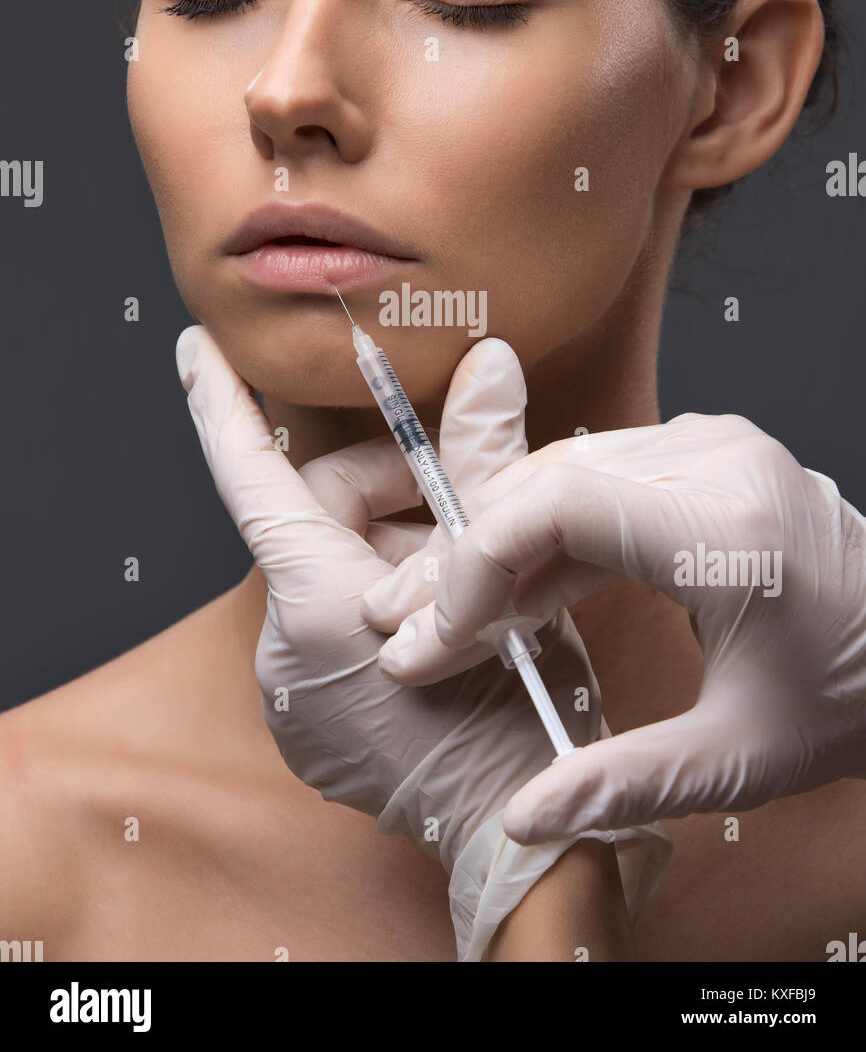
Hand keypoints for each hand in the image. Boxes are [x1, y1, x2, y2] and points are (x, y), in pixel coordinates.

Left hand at [175, 326, 670, 959]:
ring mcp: (290, 692)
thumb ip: (486, 459)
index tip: (196, 348)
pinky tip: (440, 627)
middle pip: (319, 519)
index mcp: (320, 600)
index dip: (220, 403)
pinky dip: (379, 609)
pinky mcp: (305, 723)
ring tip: (466, 577)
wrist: (519, 840)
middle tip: (461, 506)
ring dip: (394, 554)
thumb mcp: (510, 573)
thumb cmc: (521, 713)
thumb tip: (491, 361)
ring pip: (333, 575)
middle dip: (387, 494)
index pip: (250, 476)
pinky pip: (329, 633)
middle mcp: (284, 646)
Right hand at [361, 341, 865, 843]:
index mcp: (729, 526)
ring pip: (562, 475)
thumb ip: (626, 782)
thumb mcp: (741, 756)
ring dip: (499, 548)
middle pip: (547, 483)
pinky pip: (598, 479)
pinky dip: (547, 537)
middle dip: (469, 562)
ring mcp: (713, 446)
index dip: (475, 565)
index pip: (559, 504)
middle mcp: (720, 461)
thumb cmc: (846, 696)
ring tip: (452, 622)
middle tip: (411, 631)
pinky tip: (518, 600)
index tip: (437, 636)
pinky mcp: (705, 454)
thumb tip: (524, 819)